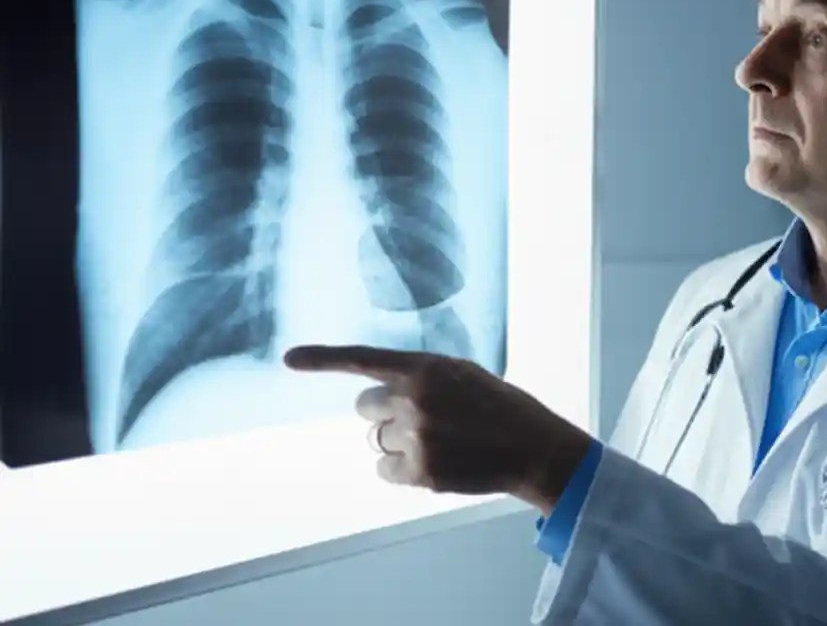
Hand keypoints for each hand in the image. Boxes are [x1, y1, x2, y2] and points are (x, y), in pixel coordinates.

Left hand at [283, 345, 592, 515]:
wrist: (534, 448)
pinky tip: (434, 463)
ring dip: (398, 441)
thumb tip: (380, 389)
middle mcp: (415, 399)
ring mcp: (416, 436)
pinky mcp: (420, 471)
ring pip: (376, 439)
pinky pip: (384, 469)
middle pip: (365, 406)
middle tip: (421, 418)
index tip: (288, 359)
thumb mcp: (464, 374)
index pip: (363, 360)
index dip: (322, 359)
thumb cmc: (501, 407)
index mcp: (426, 368)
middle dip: (385, 412)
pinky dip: (402, 469)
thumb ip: (422, 377)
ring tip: (439, 441)